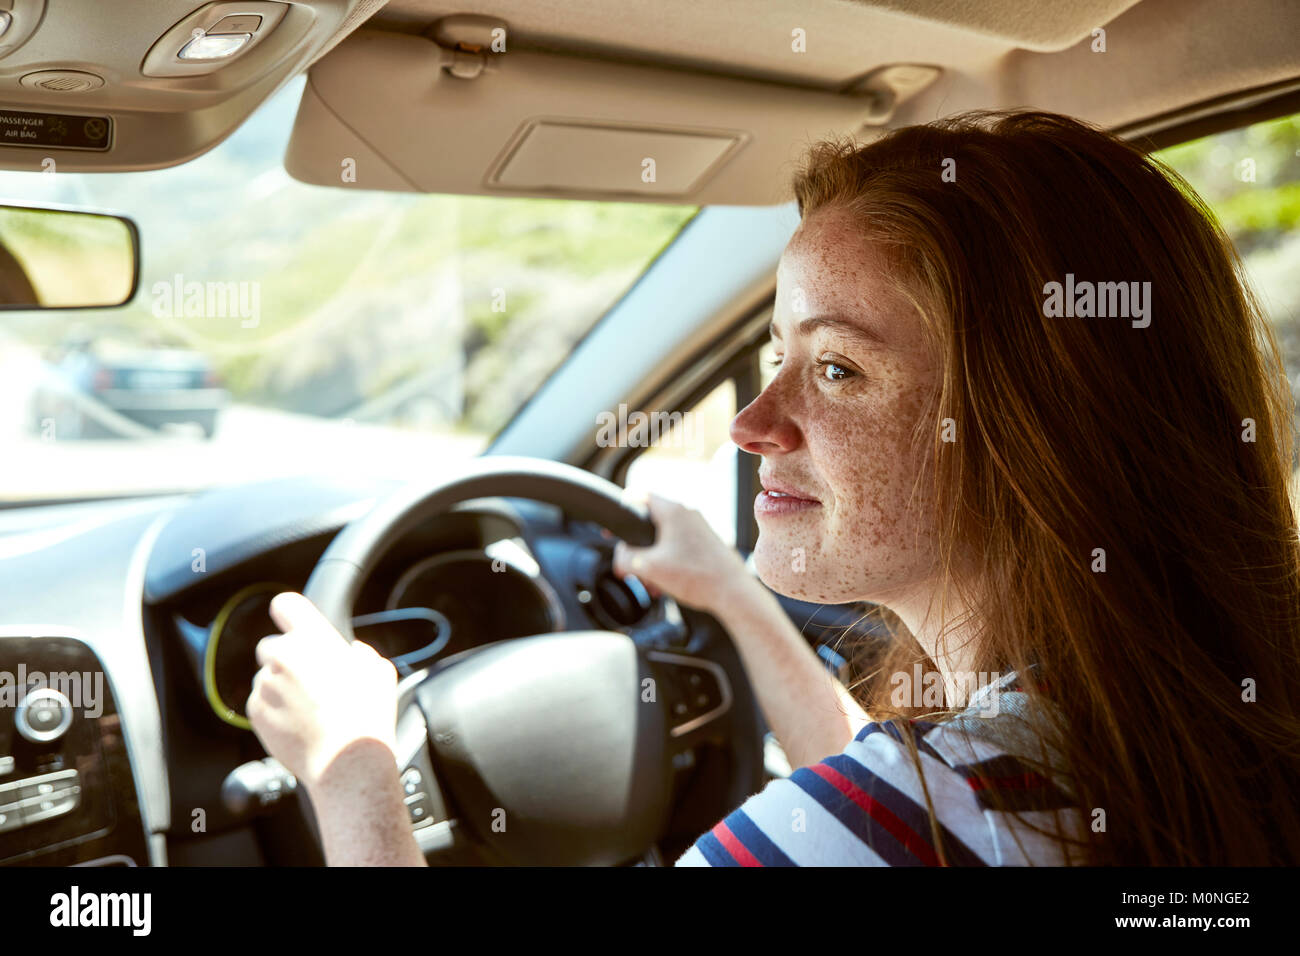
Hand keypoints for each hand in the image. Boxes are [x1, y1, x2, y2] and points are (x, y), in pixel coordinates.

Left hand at [246, 591, 399, 790]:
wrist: (346, 762)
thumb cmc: (368, 716)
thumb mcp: (380, 671)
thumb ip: (361, 653)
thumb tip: (352, 653)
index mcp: (314, 639)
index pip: (286, 605)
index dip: (289, 613)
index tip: (292, 623)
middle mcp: (284, 656)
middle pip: (271, 645)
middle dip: (285, 658)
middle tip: (309, 679)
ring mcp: (266, 684)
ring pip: (266, 677)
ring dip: (280, 686)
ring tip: (308, 709)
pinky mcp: (255, 710)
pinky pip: (260, 701)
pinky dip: (274, 709)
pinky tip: (298, 723)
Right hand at [612, 491, 754, 615]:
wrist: (733, 593)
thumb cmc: (697, 577)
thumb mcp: (648, 568)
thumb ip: (625, 558)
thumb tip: (620, 556)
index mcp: (673, 511)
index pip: (639, 496)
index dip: (622, 510)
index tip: (613, 527)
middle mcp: (687, 514)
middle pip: (650, 523)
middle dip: (638, 548)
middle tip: (631, 566)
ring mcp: (699, 528)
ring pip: (665, 538)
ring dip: (653, 559)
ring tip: (651, 582)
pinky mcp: (706, 542)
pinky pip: (679, 547)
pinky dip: (668, 562)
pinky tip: (666, 584)